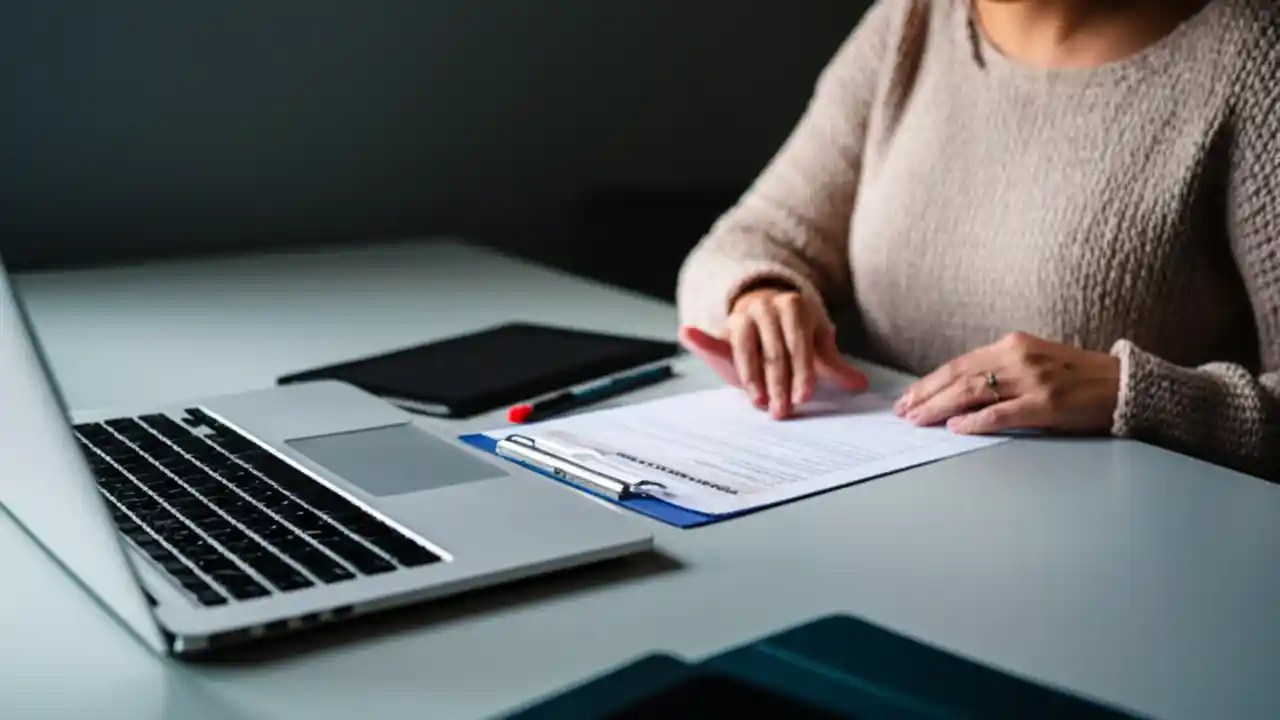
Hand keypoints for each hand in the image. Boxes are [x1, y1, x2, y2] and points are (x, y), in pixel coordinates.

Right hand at [679, 287, 867, 418]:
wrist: (765, 308)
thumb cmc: (791, 334)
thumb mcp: (812, 346)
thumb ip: (831, 366)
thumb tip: (859, 385)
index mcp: (794, 306)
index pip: (799, 345)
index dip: (801, 372)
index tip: (803, 396)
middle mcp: (766, 306)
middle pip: (774, 352)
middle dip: (779, 385)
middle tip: (783, 412)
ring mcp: (743, 316)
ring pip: (746, 350)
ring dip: (752, 379)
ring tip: (759, 402)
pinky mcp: (723, 330)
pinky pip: (712, 337)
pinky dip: (699, 338)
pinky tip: (688, 333)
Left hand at [894, 332, 1120, 434]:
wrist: (1126, 384)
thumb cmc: (1079, 376)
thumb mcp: (1036, 362)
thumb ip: (1002, 371)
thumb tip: (961, 392)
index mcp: (1013, 345)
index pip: (960, 364)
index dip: (931, 382)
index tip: (908, 397)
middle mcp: (1019, 357)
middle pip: (960, 376)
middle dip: (926, 395)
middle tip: (903, 412)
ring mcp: (1033, 380)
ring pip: (973, 392)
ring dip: (941, 408)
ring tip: (919, 420)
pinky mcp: (1047, 403)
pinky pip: (1002, 412)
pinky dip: (976, 420)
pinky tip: (956, 427)